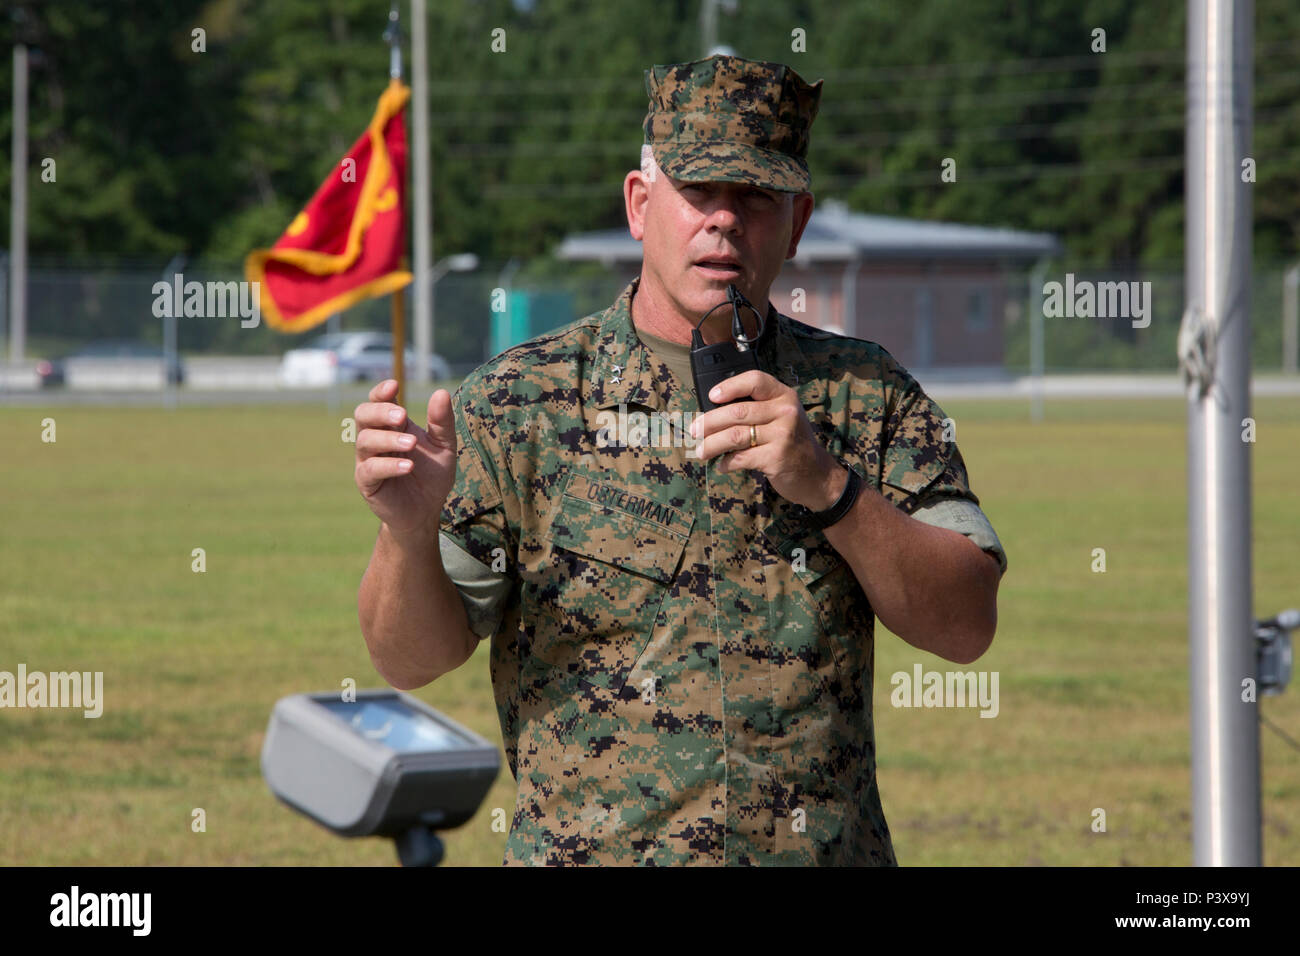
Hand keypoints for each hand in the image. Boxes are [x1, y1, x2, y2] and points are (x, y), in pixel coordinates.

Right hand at [353, 379, 457, 547]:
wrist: (426, 510)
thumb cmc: (432, 475)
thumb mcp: (444, 447)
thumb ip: (442, 422)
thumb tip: (441, 392)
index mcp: (391, 426)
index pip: (377, 401)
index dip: (381, 392)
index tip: (394, 386)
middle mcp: (375, 439)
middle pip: (363, 415)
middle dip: (380, 412)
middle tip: (402, 415)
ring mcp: (368, 460)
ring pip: (365, 441)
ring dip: (388, 439)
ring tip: (411, 444)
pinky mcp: (367, 482)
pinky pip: (370, 469)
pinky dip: (388, 466)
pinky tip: (407, 466)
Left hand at [689, 370, 846, 510]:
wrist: (817, 475)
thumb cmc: (792, 443)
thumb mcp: (782, 417)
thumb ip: (757, 409)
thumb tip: (713, 412)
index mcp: (784, 396)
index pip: (755, 381)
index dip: (730, 386)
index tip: (711, 396)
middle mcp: (785, 412)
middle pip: (737, 412)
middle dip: (709, 422)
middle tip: (693, 431)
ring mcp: (782, 435)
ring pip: (734, 436)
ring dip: (711, 444)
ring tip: (701, 451)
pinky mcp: (776, 458)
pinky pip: (741, 457)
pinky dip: (727, 462)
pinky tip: (723, 465)